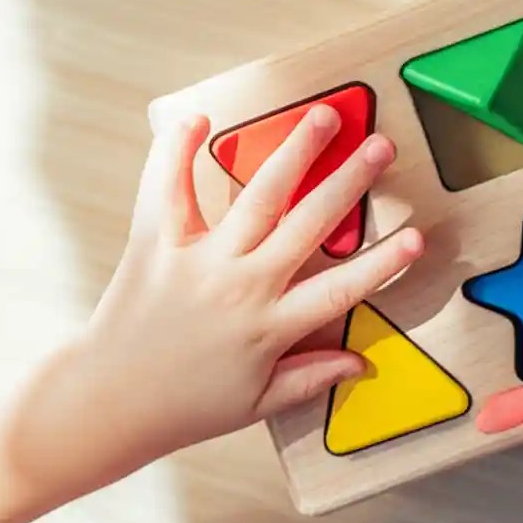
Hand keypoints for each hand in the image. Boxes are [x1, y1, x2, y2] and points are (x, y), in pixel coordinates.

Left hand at [65, 106, 423, 477]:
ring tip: (322, 116)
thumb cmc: (183, 406)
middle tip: (380, 147)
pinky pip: (167, 189)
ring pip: (258, 195)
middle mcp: (241, 285)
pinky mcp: (156, 243)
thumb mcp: (255, 404)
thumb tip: (359, 363)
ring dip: (295, 152)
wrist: (106, 401)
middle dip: (350, 182)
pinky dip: (178, 152)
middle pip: (309, 224)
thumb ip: (310, 379)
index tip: (416, 237)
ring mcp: (199, 259)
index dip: (382, 263)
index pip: (340, 290)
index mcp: (269, 327)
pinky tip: (197, 119)